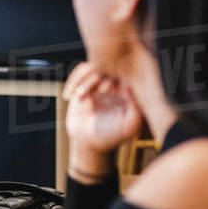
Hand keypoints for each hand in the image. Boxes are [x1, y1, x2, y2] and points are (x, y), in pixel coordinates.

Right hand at [61, 62, 142, 180]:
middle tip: (97, 92)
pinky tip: (70, 96)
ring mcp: (98, 83)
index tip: (110, 89)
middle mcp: (113, 84)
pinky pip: (79, 72)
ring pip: (92, 66)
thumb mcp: (131, 125)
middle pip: (108, 65)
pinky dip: (72, 81)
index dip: (117, 76)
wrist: (89, 143)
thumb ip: (137, 108)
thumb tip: (129, 87)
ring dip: (83, 81)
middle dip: (99, 76)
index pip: (125, 72)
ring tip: (81, 97)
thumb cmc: (112, 136)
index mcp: (127, 90)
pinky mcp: (83, 84)